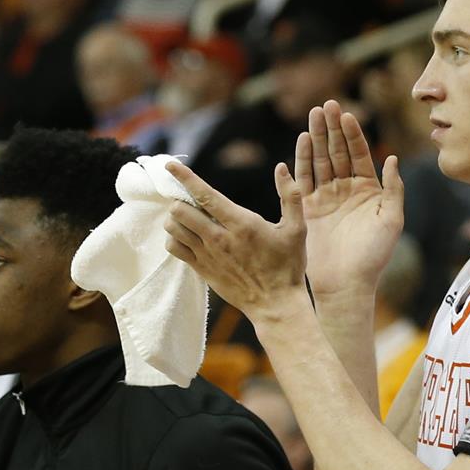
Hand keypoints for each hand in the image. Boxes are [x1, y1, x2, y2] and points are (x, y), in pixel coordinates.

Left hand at [163, 159, 308, 322]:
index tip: (172, 165)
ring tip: (188, 215)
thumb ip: (291, 195)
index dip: (185, 177)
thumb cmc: (288, 266)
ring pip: (174, 228)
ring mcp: (208, 256)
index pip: (205, 195)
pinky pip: (175, 248)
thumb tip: (281, 167)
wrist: (275, 304)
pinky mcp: (202, 270)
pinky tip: (186, 235)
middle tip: (189, 198)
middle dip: (181, 199)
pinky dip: (175, 237)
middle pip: (181, 210)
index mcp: (242, 224)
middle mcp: (220, 239)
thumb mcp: (297, 229)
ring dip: (176, 217)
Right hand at [295, 101, 404, 302]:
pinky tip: (299, 143)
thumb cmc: (374, 255)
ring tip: (313, 116)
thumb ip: (393, 188)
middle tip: (326, 105)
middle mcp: (346, 189)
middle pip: (337, 152)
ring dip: (316, 138)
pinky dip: (300, 162)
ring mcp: (325, 197)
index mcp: (368, 189)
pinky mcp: (307, 208)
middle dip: (332, 128)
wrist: (347, 283)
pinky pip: (302, 180)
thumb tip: (392, 158)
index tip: (347, 114)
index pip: (358, 154)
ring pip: (319, 161)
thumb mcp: (392, 220)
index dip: (353, 134)